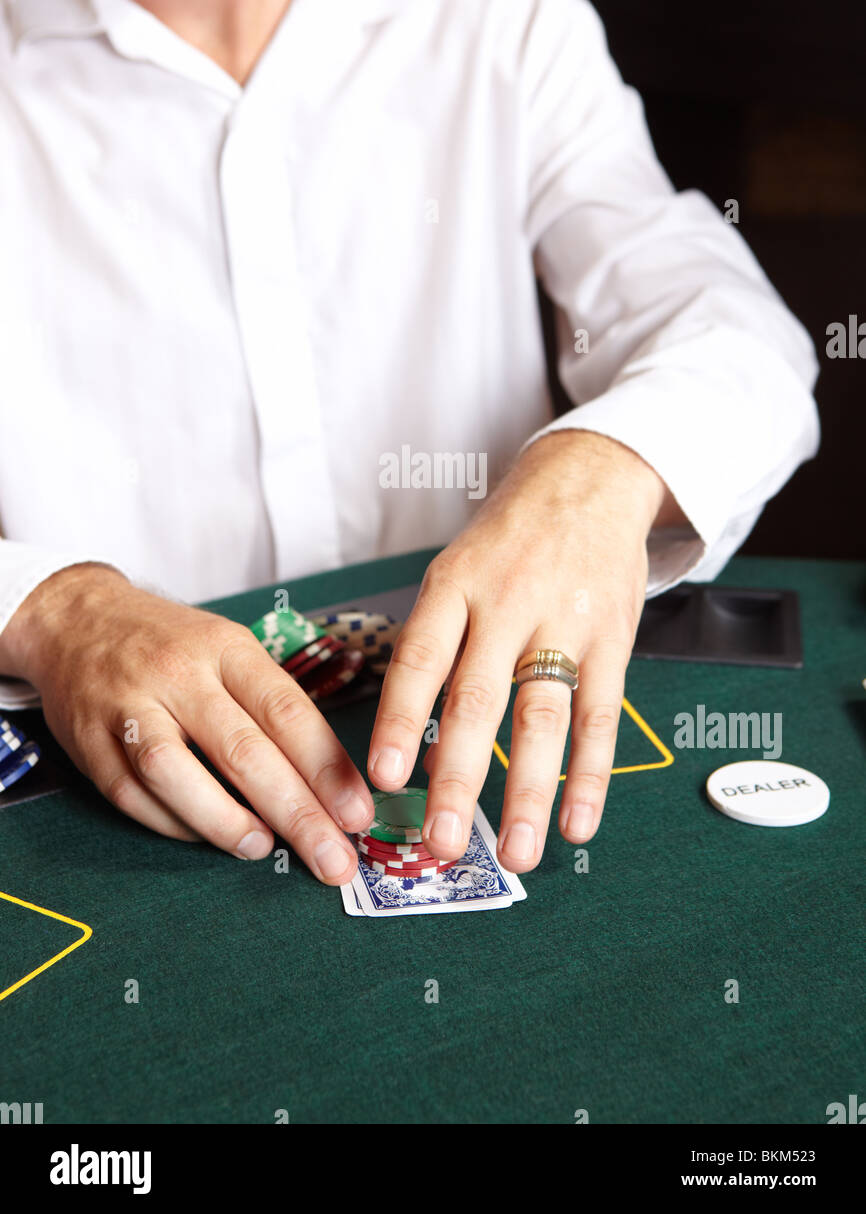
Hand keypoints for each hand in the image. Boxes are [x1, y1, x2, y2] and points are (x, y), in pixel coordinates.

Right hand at [0, 565, 372, 882]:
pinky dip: (174, 825)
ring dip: (226, 822)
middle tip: (332, 857)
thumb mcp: (228, 648)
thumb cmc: (171, 644)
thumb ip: (270, 707)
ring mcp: (128, 705)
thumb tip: (329, 783)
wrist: (76, 618)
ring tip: (262, 849)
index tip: (357, 814)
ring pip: (176, 772)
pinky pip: (131, 794)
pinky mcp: (88, 740)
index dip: (327, 768)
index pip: (286, 711)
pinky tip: (206, 837)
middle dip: (296, 812)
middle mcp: (178, 673)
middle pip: (242, 750)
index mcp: (226, 647)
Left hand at [367, 430, 677, 871]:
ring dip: (530, 794)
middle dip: (460, 779)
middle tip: (443, 843)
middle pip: (480, 701)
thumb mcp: (457, 571)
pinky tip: (579, 826)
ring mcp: (564, 622)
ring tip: (518, 856)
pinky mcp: (612, 640)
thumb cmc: (506, 542)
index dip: (402, 721)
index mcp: (455, 586)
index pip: (421, 659)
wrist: (589, 482)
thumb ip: (437, 645)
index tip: (384, 780)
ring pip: (544, 718)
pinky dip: (591, 776)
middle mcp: (508, 604)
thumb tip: (411, 745)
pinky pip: (602, 716)